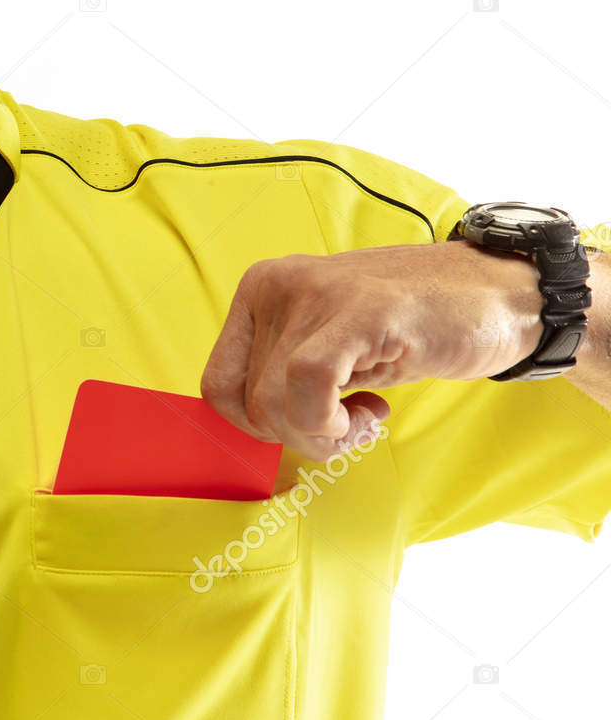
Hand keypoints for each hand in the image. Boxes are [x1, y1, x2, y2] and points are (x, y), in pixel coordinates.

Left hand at [199, 241, 542, 460]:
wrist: (502, 296)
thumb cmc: (412, 328)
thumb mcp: (327, 341)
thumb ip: (281, 373)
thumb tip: (250, 428)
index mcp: (260, 289)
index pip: (218, 383)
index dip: (256, 427)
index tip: (303, 428)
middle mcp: (278, 283)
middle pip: (247, 402)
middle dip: (297, 435)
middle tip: (348, 427)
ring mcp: (316, 293)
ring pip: (274, 403)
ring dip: (322, 436)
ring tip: (366, 418)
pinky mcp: (361, 312)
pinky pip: (309, 386)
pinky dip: (333, 423)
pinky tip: (373, 414)